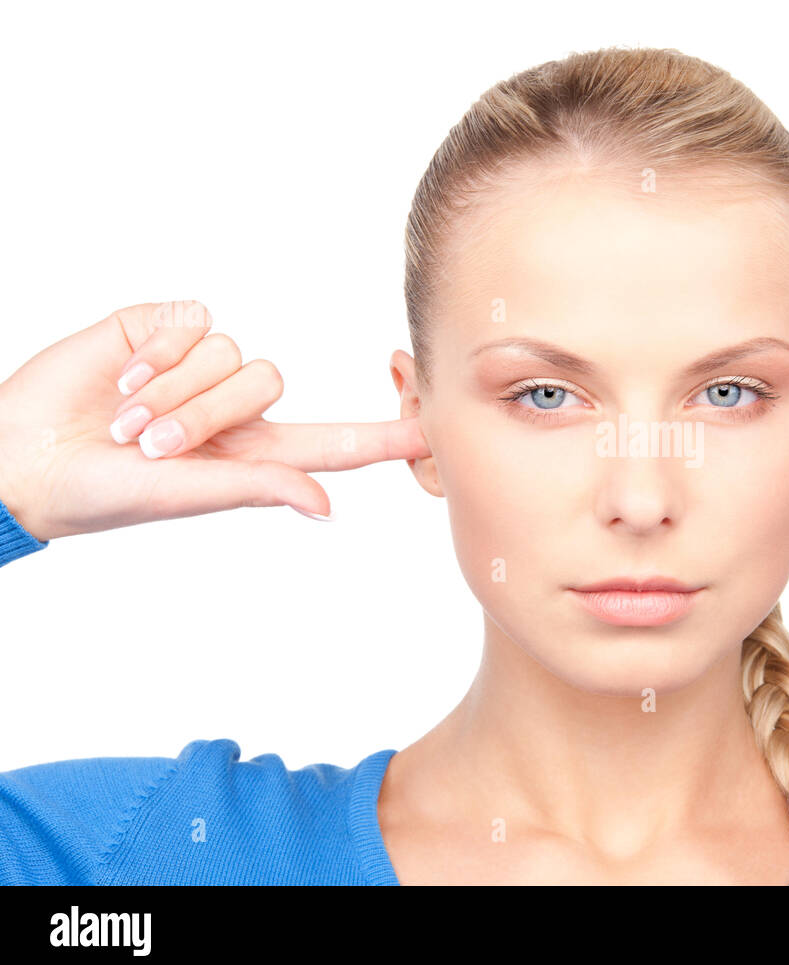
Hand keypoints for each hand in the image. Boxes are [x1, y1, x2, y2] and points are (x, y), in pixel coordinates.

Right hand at [0, 300, 430, 541]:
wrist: (26, 453)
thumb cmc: (106, 490)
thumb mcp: (188, 493)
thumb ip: (260, 487)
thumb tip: (328, 507)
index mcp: (254, 452)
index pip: (337, 441)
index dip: (387, 435)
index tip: (437, 427)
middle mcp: (236, 406)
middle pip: (267, 383)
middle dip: (201, 414)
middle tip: (146, 443)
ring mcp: (202, 365)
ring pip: (231, 352)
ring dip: (171, 390)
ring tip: (124, 418)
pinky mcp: (166, 329)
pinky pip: (193, 323)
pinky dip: (153, 355)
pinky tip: (120, 375)